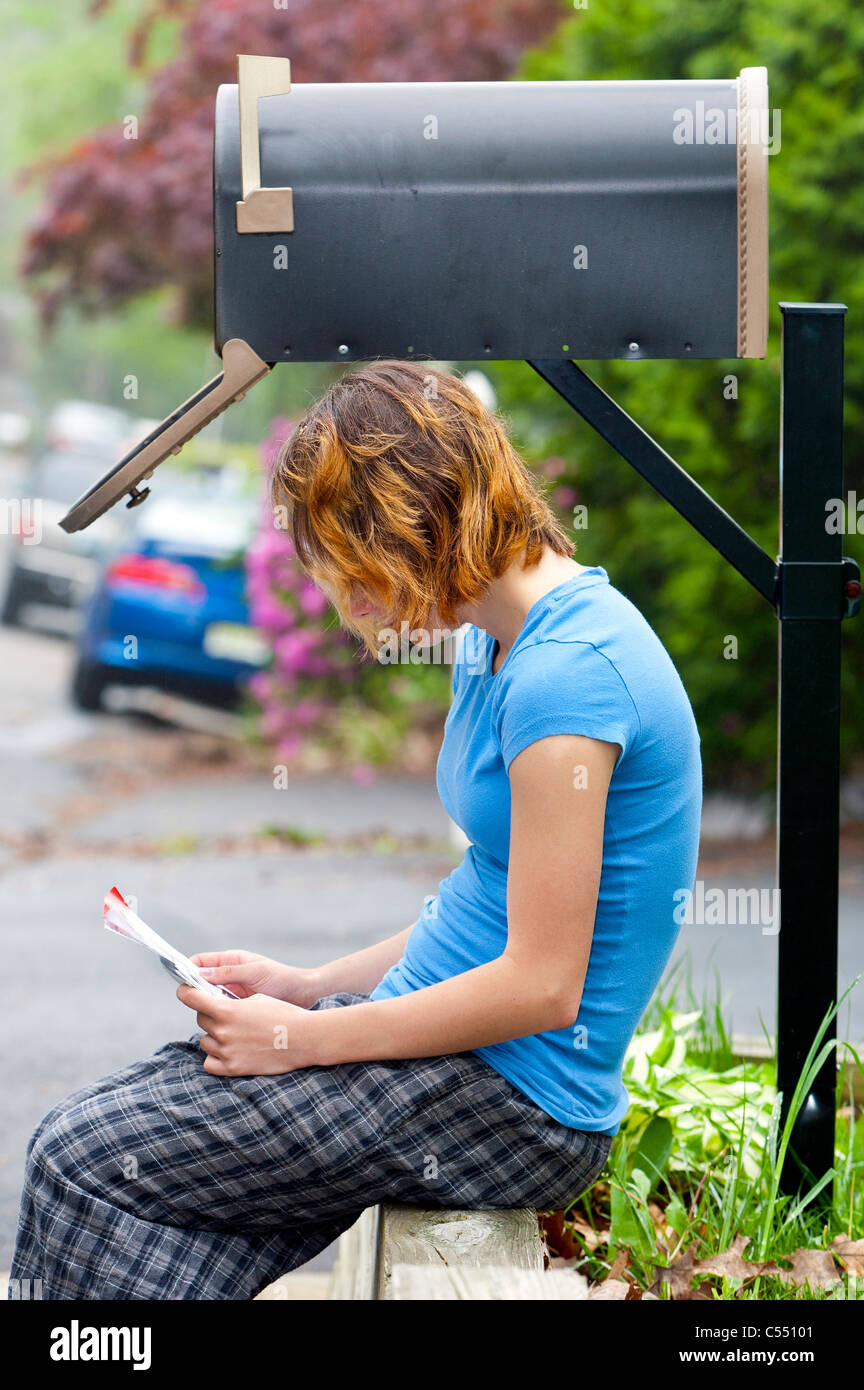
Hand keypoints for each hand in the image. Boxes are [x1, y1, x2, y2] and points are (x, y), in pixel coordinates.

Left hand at [176, 985, 321, 1075]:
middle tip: (226, 1015)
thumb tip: (213, 1003)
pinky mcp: (233, 1069)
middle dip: (210, 1014)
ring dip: (214, 1036)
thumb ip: (231, 1002)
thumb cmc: (283, 1014)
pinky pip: (209, 1062)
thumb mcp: (256, 999)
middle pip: (200, 1019)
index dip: (186, 992)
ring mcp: (227, 1052)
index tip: (185, 991)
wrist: (304, 1038)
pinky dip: (215, 1057)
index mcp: (227, 1010)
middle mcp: (223, 1031)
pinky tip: (229, 1051)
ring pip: (205, 1041)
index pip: (191, 998)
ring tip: (235, 1034)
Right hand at [188, 950, 320, 1005]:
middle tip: (200, 1002)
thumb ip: (229, 973)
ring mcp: (231, 995)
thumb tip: (199, 974)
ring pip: (207, 1000)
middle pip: (198, 984)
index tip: (182, 981)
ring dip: (206, 1007)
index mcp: (229, 961)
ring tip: (215, 1014)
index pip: (199, 962)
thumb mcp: (256, 972)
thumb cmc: (283, 978)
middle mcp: (226, 977)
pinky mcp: (236, 1010)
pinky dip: (216, 1017)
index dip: (187, 970)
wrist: (304, 995)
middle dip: (195, 992)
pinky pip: (219, 1013)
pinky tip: (220, 1024)